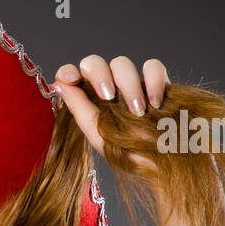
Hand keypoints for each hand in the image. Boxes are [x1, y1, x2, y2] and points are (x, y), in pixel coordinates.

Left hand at [52, 55, 169, 171]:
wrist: (165, 163)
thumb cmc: (131, 154)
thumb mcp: (99, 134)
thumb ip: (79, 108)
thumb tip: (59, 84)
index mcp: (88, 101)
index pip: (72, 75)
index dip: (67, 72)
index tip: (71, 79)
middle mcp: (108, 88)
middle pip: (95, 63)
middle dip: (99, 75)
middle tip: (108, 97)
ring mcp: (131, 84)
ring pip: (122, 63)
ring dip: (128, 85)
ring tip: (137, 111)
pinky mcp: (157, 82)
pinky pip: (153, 66)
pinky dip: (154, 80)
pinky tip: (155, 103)